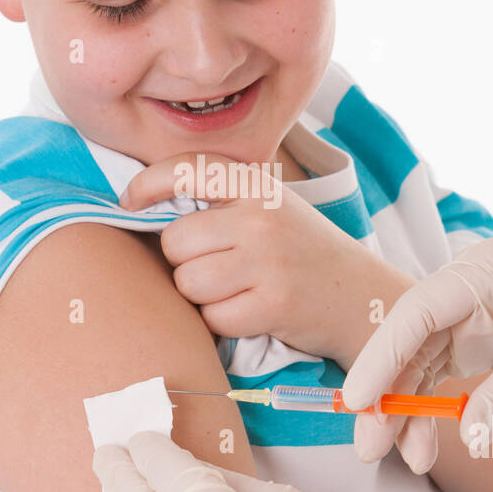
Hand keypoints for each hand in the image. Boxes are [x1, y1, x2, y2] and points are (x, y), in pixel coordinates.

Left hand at [120, 152, 379, 364]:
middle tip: (218, 267)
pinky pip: (212, 318)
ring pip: (187, 283)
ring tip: (237, 290)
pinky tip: (251, 312)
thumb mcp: (271, 209)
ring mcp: (268, 261)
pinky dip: (223, 322)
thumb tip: (143, 206)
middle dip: (184, 261)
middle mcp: (261, 218)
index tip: (129, 202)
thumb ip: (220, 203)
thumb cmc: (303, 253)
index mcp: (258, 188)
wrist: (363, 296)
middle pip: (175, 241)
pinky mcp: (273, 305)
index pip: (188, 169)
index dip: (148, 184)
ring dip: (201, 296)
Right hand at [342, 239, 492, 474]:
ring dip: (406, 411)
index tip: (359, 399)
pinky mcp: (484, 348)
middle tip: (370, 445)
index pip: (416, 313)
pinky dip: (432, 414)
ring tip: (402, 457)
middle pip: (408, 343)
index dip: (381, 356)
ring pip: (420, 367)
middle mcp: (468, 292)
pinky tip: (425, 447)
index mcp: (481, 273)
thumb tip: (470, 438)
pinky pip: (443, 381)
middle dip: (386, 394)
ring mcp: (473, 320)